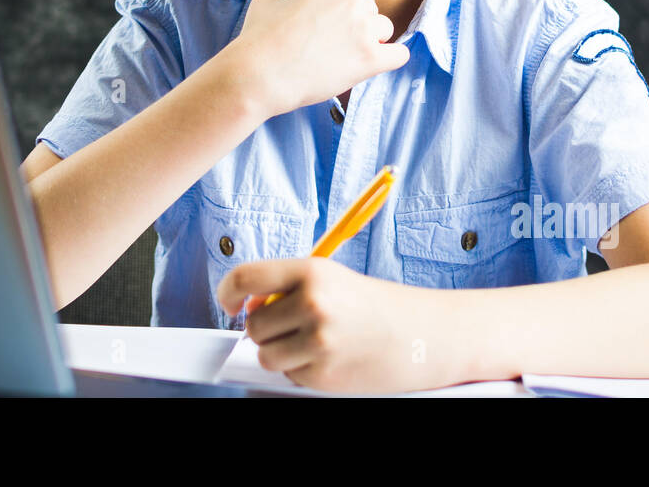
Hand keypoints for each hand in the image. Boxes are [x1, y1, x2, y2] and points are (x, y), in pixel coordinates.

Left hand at [216, 257, 463, 392]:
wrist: (420, 334)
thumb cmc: (373, 305)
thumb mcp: (330, 279)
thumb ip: (286, 287)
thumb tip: (247, 306)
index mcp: (311, 271)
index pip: (246, 277)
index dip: (228, 292)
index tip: (229, 303)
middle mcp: (312, 304)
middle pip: (253, 325)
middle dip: (266, 328)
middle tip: (294, 325)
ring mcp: (317, 342)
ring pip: (265, 355)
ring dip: (281, 353)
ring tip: (313, 342)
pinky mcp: (323, 375)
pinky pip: (289, 376)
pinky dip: (302, 370)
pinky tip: (329, 358)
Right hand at [225, 0, 409, 117]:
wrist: (259, 74)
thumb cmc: (259, 38)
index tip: (341, 16)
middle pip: (374, 8)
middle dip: (359, 23)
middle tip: (334, 41)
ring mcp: (364, 29)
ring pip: (385, 30)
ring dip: (370, 42)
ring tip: (342, 56)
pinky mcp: (371, 58)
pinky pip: (399, 55)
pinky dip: (389, 59)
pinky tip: (372, 64)